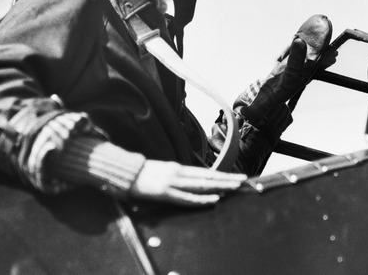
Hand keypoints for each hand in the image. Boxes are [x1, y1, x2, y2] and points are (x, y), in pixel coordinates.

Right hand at [128, 160, 246, 205]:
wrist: (123, 173)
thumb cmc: (142, 174)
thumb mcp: (162, 171)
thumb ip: (177, 176)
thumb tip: (191, 180)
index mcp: (178, 168)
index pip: (205, 172)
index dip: (222, 175)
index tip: (236, 176)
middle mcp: (178, 173)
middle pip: (208, 177)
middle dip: (227, 179)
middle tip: (244, 179)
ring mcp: (172, 182)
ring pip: (201, 185)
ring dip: (220, 186)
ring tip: (235, 187)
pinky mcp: (164, 192)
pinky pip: (187, 198)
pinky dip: (201, 199)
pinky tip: (214, 199)